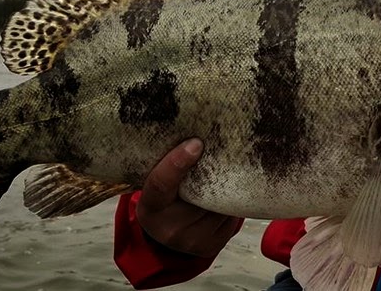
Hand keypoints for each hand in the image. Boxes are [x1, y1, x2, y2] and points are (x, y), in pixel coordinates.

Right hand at [136, 138, 240, 257]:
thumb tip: (195, 134)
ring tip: (223, 172)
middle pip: (198, 192)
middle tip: (223, 147)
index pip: (160, 183)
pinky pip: (229, 217)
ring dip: (224, 187)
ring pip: (218, 204)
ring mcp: (192, 241)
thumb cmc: (163, 197)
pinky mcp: (212, 246)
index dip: (177, 162)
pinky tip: (225, 193)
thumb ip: (168, 165)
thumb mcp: (155, 182)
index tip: (195, 143)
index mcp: (150, 208)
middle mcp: (169, 229)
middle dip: (211, 171)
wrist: (165, 234)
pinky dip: (230, 202)